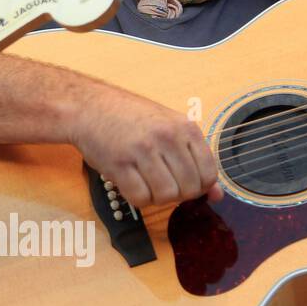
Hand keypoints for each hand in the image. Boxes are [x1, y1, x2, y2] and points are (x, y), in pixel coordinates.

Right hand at [67, 84, 221, 208]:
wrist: (88, 107)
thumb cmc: (129, 118)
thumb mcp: (169, 129)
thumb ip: (195, 160)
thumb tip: (218, 195)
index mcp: (184, 128)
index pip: (209, 174)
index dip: (199, 186)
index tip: (184, 181)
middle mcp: (166, 137)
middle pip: (189, 189)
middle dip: (177, 194)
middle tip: (162, 183)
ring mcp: (142, 150)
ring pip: (167, 196)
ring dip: (157, 198)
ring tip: (146, 183)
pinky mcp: (119, 164)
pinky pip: (141, 198)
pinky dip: (138, 199)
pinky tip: (132, 184)